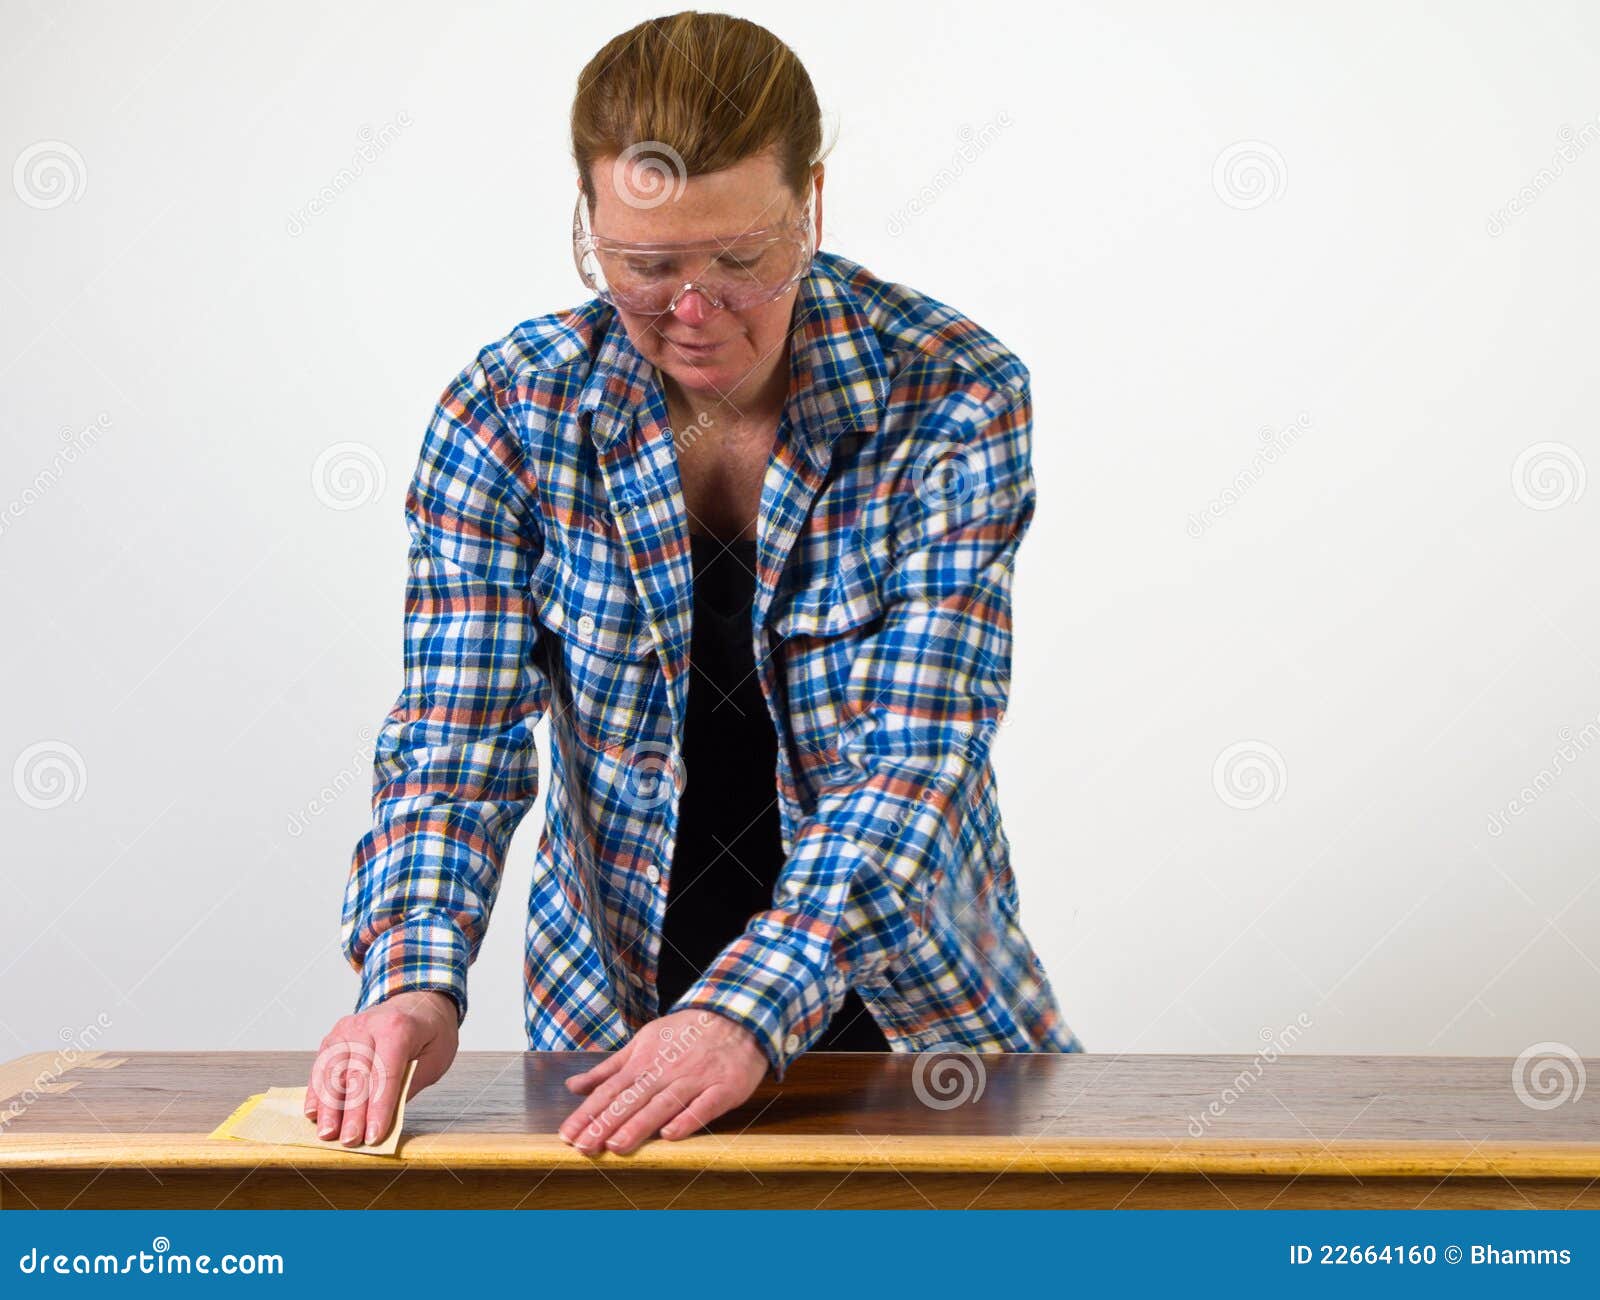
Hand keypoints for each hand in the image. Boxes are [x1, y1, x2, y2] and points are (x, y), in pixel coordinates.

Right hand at [303, 989, 458, 1146]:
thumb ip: (409, 1085)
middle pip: (357, 1075)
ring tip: (326, 1134)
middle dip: (352, 1113)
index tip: (374, 1136)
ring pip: (334, 1071)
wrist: (417, 1001)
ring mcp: (348, 1028)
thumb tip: (385, 1119)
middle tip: (349, 1141)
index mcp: (398, 1027)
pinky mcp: (335, 1036)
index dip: (379, 1108)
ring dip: (329, 1106)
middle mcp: (369, 1024)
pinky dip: (316, 1090)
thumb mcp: (435, 1058)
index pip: (385, 1073)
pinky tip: (313, 1112)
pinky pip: (322, 1065)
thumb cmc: (429, 1033)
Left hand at [558, 1008, 767, 1154]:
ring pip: (663, 1104)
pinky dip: (687, 1119)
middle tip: (584, 1146)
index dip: (588, 1113)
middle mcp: (666, 1071)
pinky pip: (704, 1106)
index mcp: (644, 1061)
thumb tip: (574, 1085)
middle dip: (606, 1123)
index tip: (568, 1135)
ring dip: (640, 1125)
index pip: (610, 1090)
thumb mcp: (644, 1041)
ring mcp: (695, 1080)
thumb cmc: (687, 1033)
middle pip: (632, 1100)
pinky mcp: (723, 1088)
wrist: (737, 1017)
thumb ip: (610, 1067)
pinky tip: (671, 1134)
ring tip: (618, 1146)